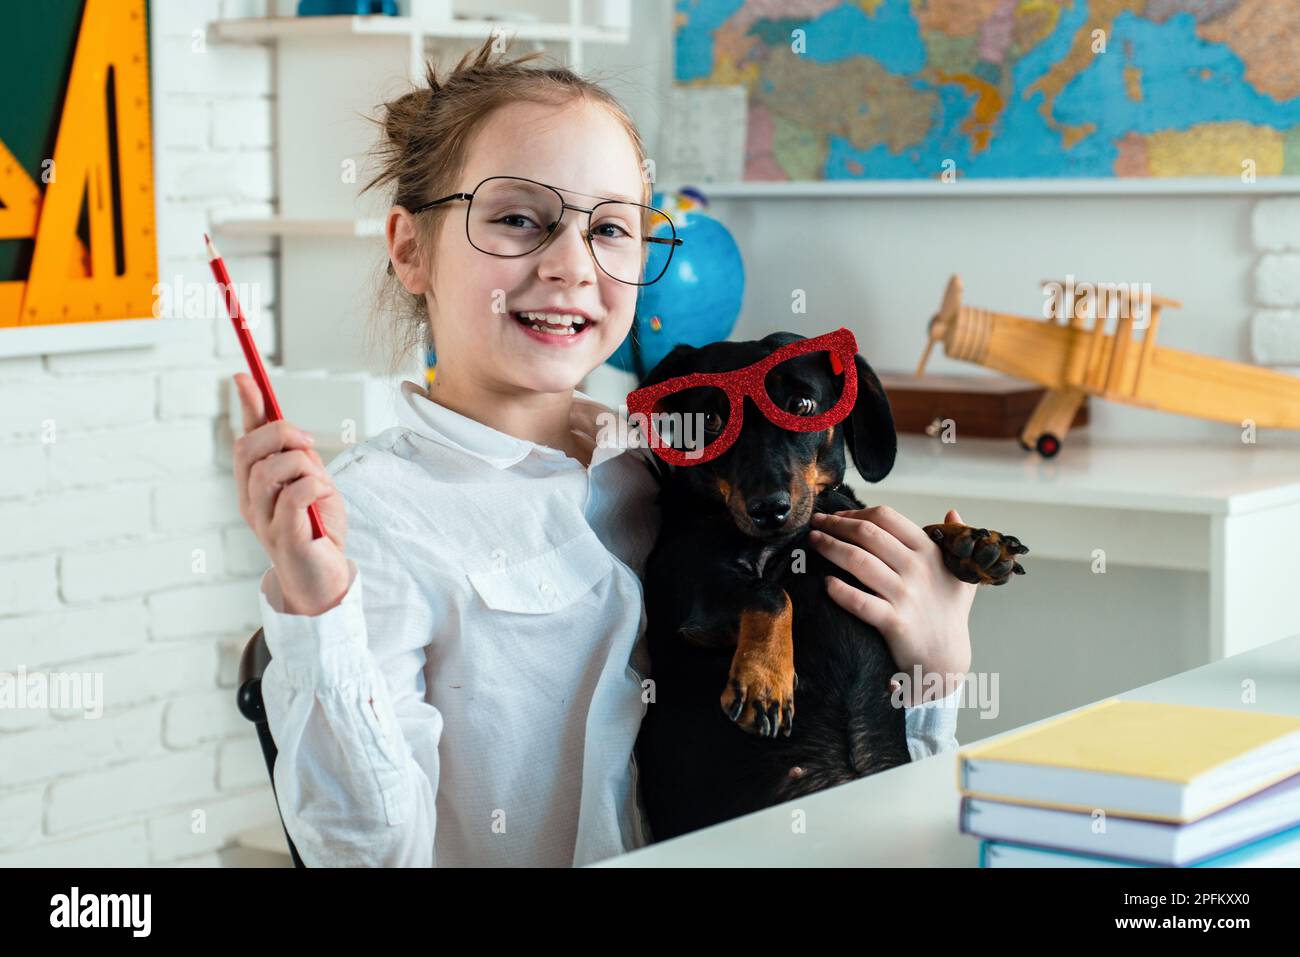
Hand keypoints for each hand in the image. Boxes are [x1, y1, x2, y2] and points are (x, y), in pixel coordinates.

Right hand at [232, 373, 349, 615]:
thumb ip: (299, 459)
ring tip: (321, 482)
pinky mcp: (284, 537)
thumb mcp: (312, 485)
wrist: (325, 580)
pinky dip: (314, 486)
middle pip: (248, 448)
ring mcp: (263, 519)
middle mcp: (250, 500)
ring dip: (303, 465)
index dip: (245, 406)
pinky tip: (324, 495)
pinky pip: (294, 495)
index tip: (244, 376)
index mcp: (254, 484)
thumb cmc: (318, 532)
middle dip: (282, 433)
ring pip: (269, 470)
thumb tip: (291, 428)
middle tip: (310, 443)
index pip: (245, 438)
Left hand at [808, 505, 975, 705]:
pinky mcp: (896, 624)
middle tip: (815, 523)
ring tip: (812, 542)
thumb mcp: (961, 574)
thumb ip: (956, 541)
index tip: (837, 515)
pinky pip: (861, 602)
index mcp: (930, 552)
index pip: (887, 518)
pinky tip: (825, 583)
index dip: (856, 512)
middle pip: (868, 535)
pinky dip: (840, 591)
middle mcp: (918, 570)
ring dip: (830, 548)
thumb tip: (952, 512)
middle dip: (836, 525)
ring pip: (859, 562)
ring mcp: (907, 596)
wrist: (947, 660)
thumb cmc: (949, 614)